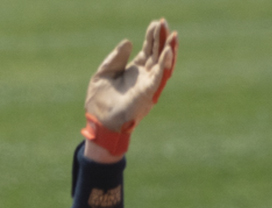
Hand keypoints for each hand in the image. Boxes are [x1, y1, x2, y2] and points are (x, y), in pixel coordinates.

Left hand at [84, 18, 178, 134]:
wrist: (99, 121)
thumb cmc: (100, 101)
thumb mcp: (104, 73)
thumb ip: (116, 58)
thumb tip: (129, 42)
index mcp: (134, 71)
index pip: (148, 50)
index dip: (152, 37)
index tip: (155, 23)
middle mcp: (144, 76)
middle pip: (157, 53)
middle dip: (161, 38)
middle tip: (163, 22)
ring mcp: (148, 84)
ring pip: (163, 63)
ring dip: (169, 48)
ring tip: (172, 34)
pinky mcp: (149, 93)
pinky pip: (160, 76)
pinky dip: (165, 63)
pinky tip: (168, 51)